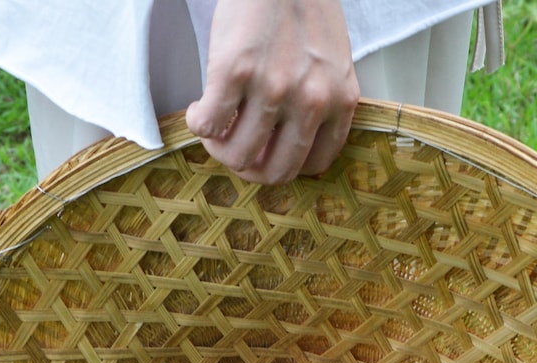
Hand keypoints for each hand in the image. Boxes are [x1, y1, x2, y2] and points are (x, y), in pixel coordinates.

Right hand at [185, 0, 359, 183]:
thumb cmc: (303, 6)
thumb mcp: (331, 61)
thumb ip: (320, 102)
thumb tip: (285, 143)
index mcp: (340, 102)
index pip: (313, 165)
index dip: (284, 164)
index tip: (267, 152)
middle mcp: (311, 102)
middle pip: (275, 171)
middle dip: (250, 168)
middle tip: (234, 149)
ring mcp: (273, 89)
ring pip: (238, 155)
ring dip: (219, 149)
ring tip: (214, 128)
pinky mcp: (236, 71)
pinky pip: (209, 125)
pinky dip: (198, 126)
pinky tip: (197, 111)